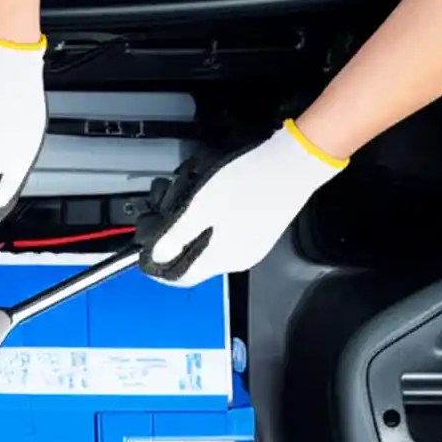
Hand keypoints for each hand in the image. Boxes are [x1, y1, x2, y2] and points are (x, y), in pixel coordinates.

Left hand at [137, 120, 346, 286]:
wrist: (294, 163)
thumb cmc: (248, 182)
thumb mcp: (200, 207)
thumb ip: (175, 235)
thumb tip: (156, 255)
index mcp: (222, 259)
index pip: (183, 278)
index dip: (161, 268)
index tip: (148, 253)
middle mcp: (240, 259)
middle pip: (198, 262)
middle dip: (177, 244)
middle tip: (164, 223)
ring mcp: (255, 246)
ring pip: (213, 247)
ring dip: (195, 232)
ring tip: (186, 209)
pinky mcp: (263, 231)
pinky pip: (230, 236)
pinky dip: (214, 226)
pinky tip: (212, 205)